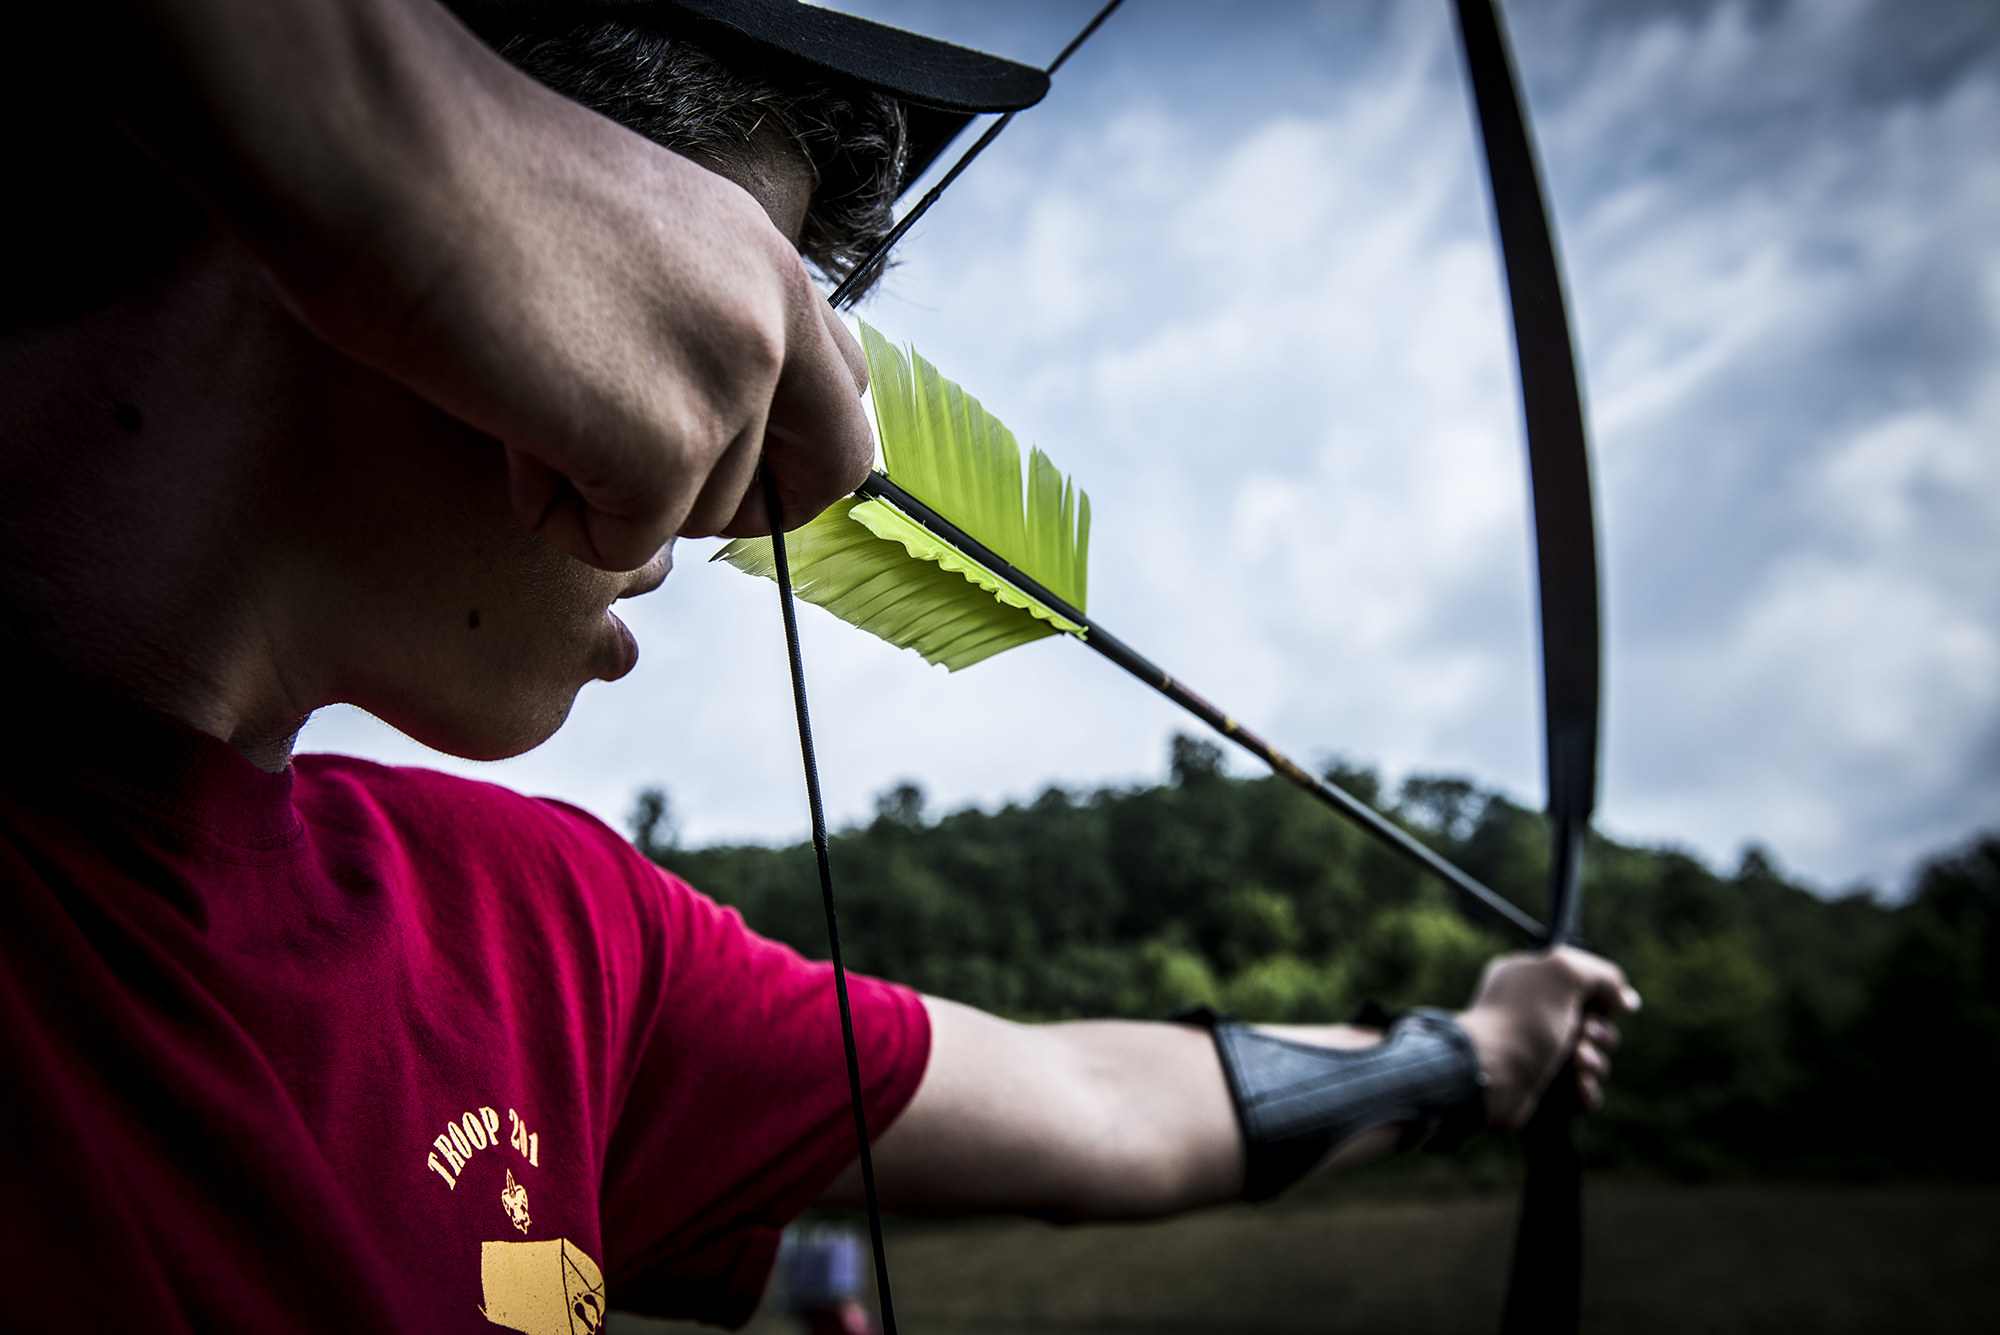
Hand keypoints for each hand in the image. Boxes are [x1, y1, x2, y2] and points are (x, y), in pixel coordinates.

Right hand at [72, 0, 874, 571]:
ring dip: (606, 490)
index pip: (845, 389)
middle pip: (825, 474)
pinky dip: (554, 515)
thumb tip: (684, 391)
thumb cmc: (448, 181)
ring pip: (702, 515)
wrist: (376, 151)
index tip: (712, 462)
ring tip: (522, 401)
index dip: (789, 450)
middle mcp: (770, 313)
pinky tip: (504, 433)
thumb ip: (682, 312)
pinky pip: (625, 543)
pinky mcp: (668, 445)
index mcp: (761, 256)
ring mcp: (731, 379)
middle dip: (735, 506)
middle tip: (627, 479)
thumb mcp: (618, 238)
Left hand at [1454, 946, 1639, 1130]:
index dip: (1601, 998)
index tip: (1601, 1006)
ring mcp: (1540, 1052)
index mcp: (1533, 981)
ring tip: (1574, 1064)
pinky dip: (1586, 1091)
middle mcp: (1537, 1015)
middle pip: (1596, 1025)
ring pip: (1594, 1059)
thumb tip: (1628, 1000)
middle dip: (1599, 1035)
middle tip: (1579, 1036)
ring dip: (1594, 1063)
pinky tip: (1576, 1087)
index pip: (1584, 985)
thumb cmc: (1521, 1020)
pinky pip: (1584, 1090)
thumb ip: (1602, 975)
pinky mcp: (1544, 1087)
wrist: (1490, 1074)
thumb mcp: (1563, 973)